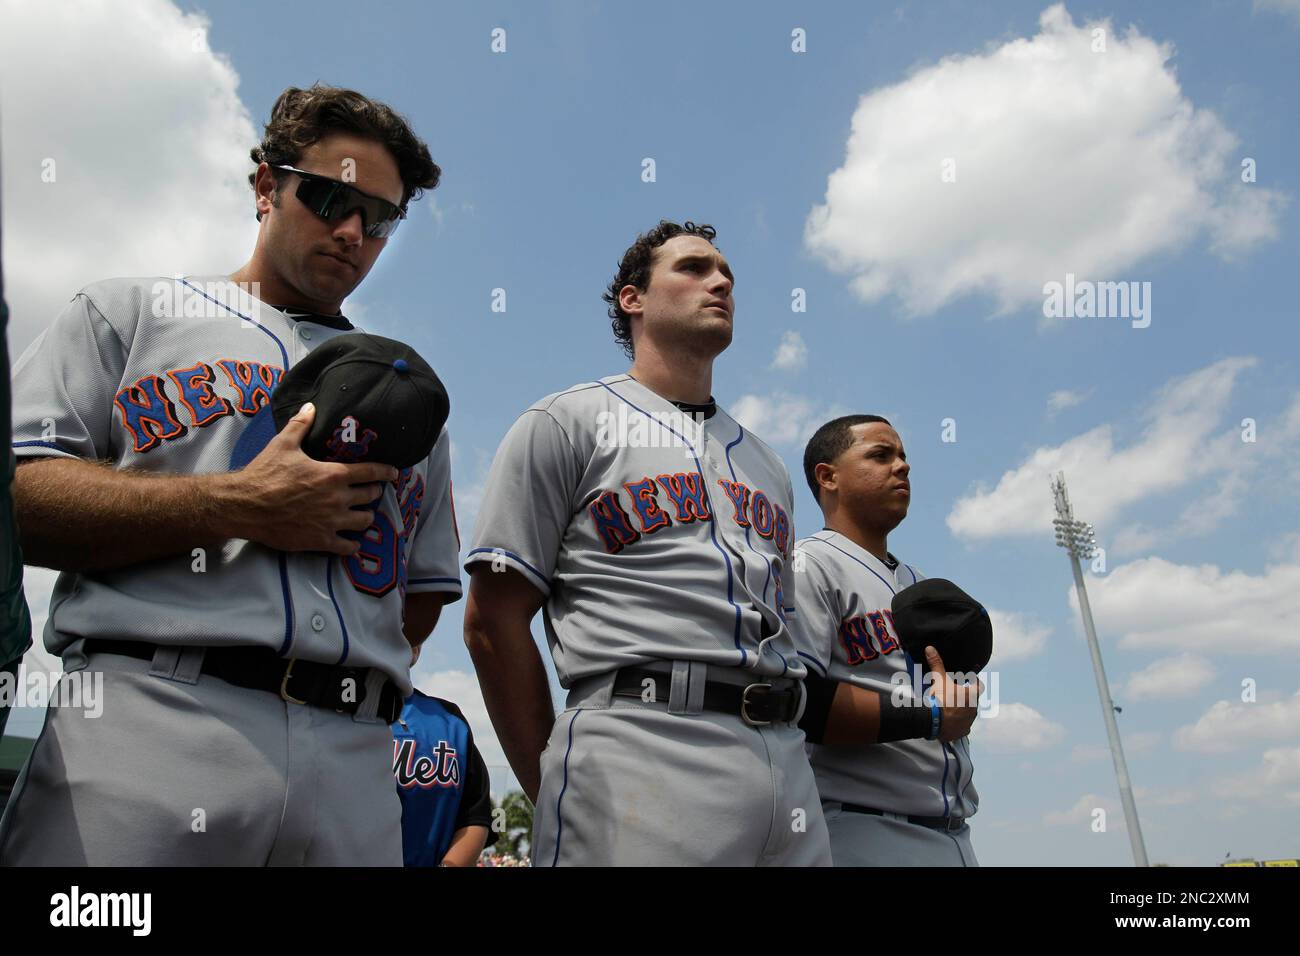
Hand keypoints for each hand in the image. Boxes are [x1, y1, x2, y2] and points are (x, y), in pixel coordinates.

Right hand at [224, 402, 397, 555]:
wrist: (245, 505)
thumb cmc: (265, 473)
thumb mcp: (283, 444)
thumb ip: (301, 425)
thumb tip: (311, 406)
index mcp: (333, 475)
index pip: (370, 472)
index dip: (386, 472)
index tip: (394, 473)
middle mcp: (338, 499)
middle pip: (370, 496)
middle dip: (373, 493)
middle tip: (370, 492)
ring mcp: (331, 521)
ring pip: (364, 522)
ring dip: (366, 518)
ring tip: (362, 515)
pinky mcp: (320, 541)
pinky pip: (346, 547)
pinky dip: (352, 546)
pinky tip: (352, 545)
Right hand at [924, 645, 982, 742]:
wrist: (935, 722)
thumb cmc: (941, 700)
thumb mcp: (939, 679)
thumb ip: (936, 664)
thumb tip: (931, 648)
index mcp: (972, 695)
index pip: (979, 685)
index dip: (974, 681)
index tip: (969, 679)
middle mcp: (974, 708)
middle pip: (973, 700)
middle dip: (966, 696)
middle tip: (955, 692)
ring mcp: (969, 721)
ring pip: (969, 713)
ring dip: (962, 710)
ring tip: (950, 707)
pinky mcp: (963, 731)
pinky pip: (963, 726)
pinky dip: (958, 723)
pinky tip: (950, 721)